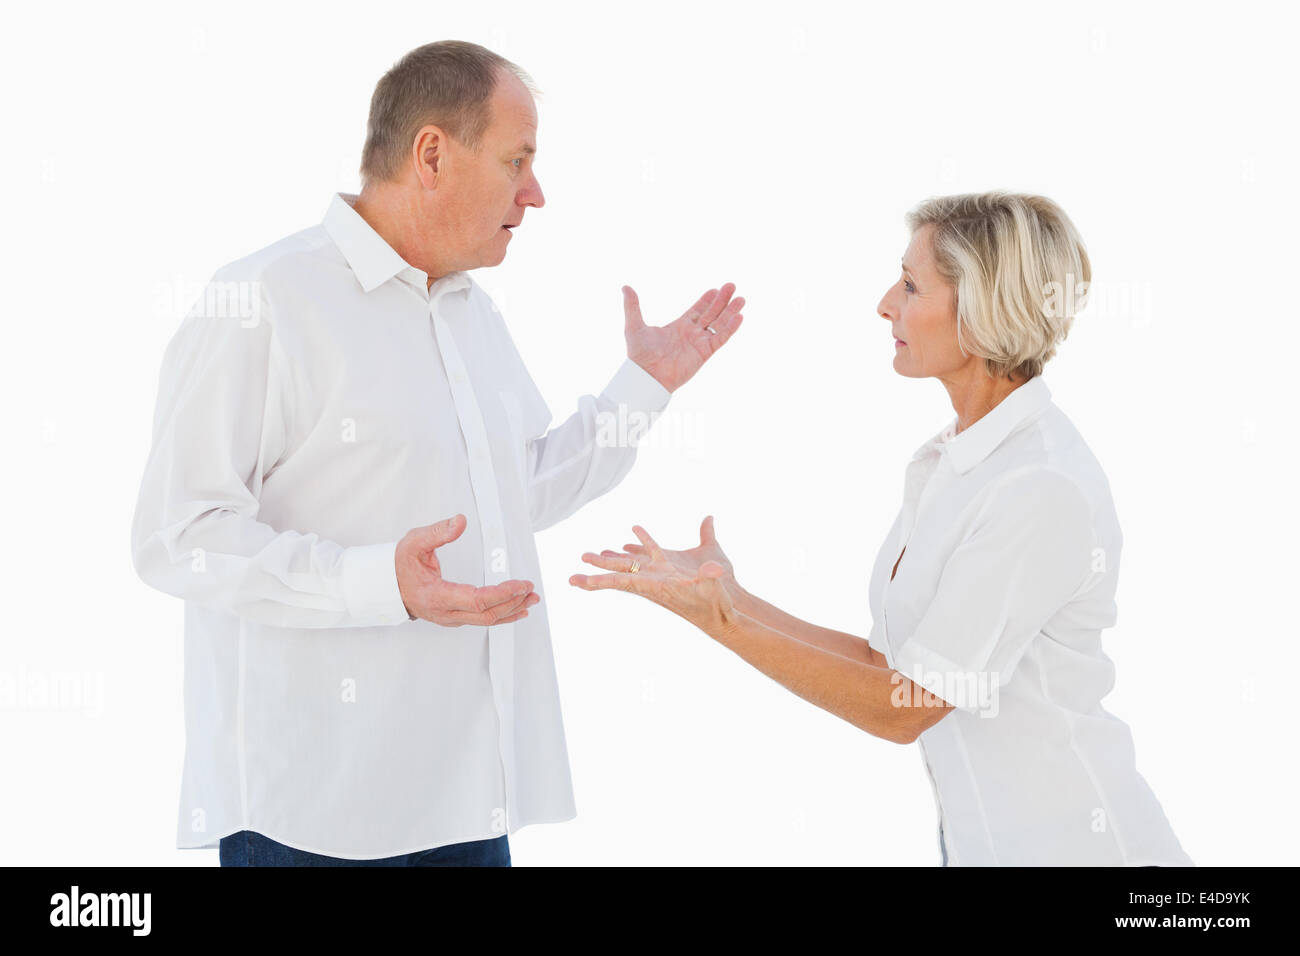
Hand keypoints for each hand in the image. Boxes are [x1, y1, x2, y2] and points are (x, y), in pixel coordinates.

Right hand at [396, 514, 538, 625]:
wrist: (387, 586)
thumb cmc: (399, 565)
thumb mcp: (414, 543)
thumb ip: (438, 532)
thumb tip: (460, 521)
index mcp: (436, 596)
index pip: (477, 600)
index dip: (502, 594)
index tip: (521, 584)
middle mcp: (445, 613)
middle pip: (486, 614)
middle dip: (513, 602)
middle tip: (531, 590)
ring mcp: (450, 618)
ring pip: (486, 620)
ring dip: (511, 610)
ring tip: (531, 599)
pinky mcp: (455, 617)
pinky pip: (482, 619)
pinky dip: (502, 614)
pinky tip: (517, 610)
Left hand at [568, 524, 737, 638]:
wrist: (723, 617)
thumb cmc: (717, 605)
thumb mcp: (713, 590)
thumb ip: (711, 578)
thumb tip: (713, 570)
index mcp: (658, 587)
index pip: (623, 582)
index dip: (601, 580)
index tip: (579, 582)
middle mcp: (654, 583)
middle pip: (619, 574)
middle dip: (597, 571)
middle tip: (571, 577)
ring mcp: (662, 578)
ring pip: (630, 565)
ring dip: (612, 560)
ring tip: (595, 554)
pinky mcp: (672, 573)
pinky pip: (649, 555)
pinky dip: (639, 545)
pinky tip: (631, 535)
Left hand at [623, 282, 744, 392]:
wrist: (646, 376)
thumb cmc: (639, 355)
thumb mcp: (634, 326)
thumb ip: (633, 306)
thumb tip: (625, 287)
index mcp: (679, 327)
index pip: (697, 311)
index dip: (707, 300)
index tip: (715, 289)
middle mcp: (691, 334)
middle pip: (711, 314)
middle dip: (722, 301)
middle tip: (732, 286)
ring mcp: (699, 343)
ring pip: (719, 324)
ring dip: (730, 312)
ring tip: (742, 298)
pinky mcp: (704, 353)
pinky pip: (720, 338)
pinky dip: (730, 328)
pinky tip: (739, 316)